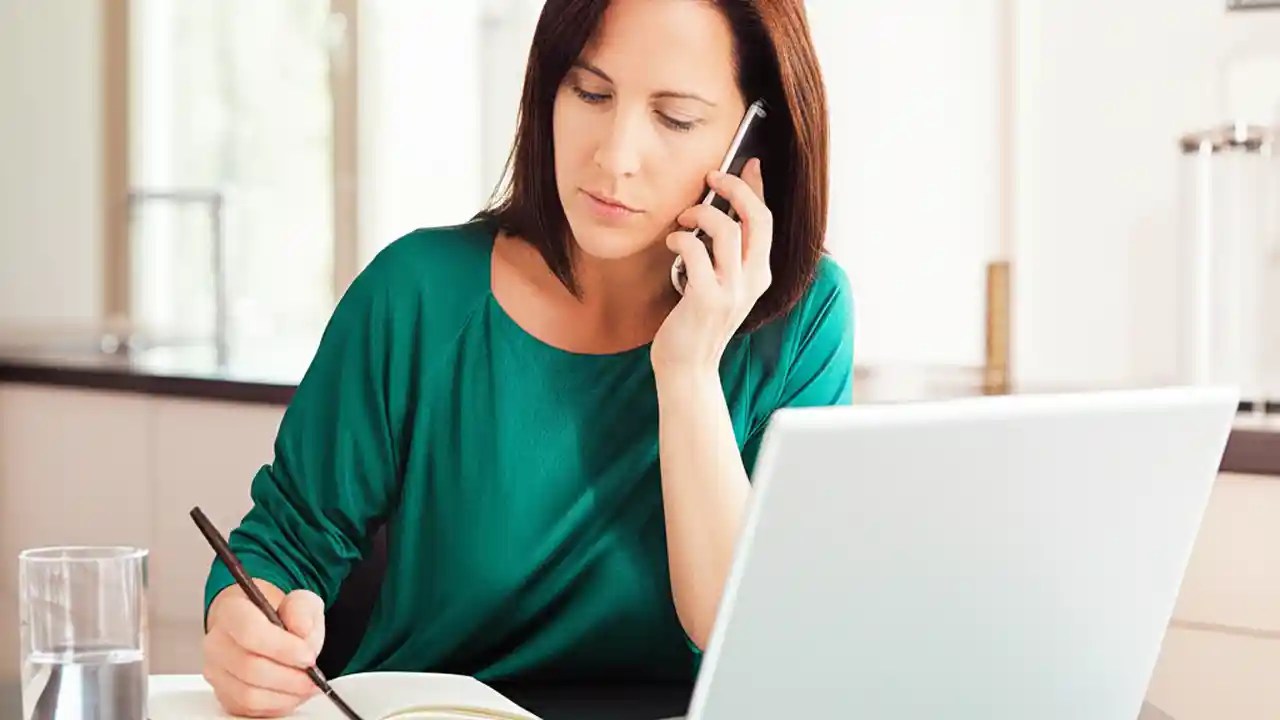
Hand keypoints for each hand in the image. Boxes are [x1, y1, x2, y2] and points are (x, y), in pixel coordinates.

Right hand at [203, 582, 325, 717]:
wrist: (265, 629)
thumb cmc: (280, 615)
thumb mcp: (300, 602)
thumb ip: (302, 610)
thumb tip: (302, 630)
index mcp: (231, 611)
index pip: (250, 631)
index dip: (282, 648)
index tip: (308, 656)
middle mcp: (217, 643)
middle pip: (249, 668)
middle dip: (289, 677)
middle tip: (312, 676)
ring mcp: (217, 672)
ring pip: (248, 695)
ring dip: (285, 695)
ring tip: (306, 686)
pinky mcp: (224, 695)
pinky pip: (249, 709)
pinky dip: (276, 706)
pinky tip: (291, 693)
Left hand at [652, 157, 772, 378]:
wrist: (688, 369)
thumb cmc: (696, 324)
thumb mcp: (720, 285)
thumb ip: (724, 255)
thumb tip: (719, 214)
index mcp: (759, 275)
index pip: (767, 220)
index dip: (758, 188)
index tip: (749, 163)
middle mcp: (753, 281)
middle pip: (757, 217)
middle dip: (735, 188)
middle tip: (712, 179)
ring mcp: (732, 290)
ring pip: (726, 229)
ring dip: (700, 214)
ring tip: (683, 220)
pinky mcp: (707, 299)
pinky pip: (696, 250)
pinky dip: (680, 239)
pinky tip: (672, 243)